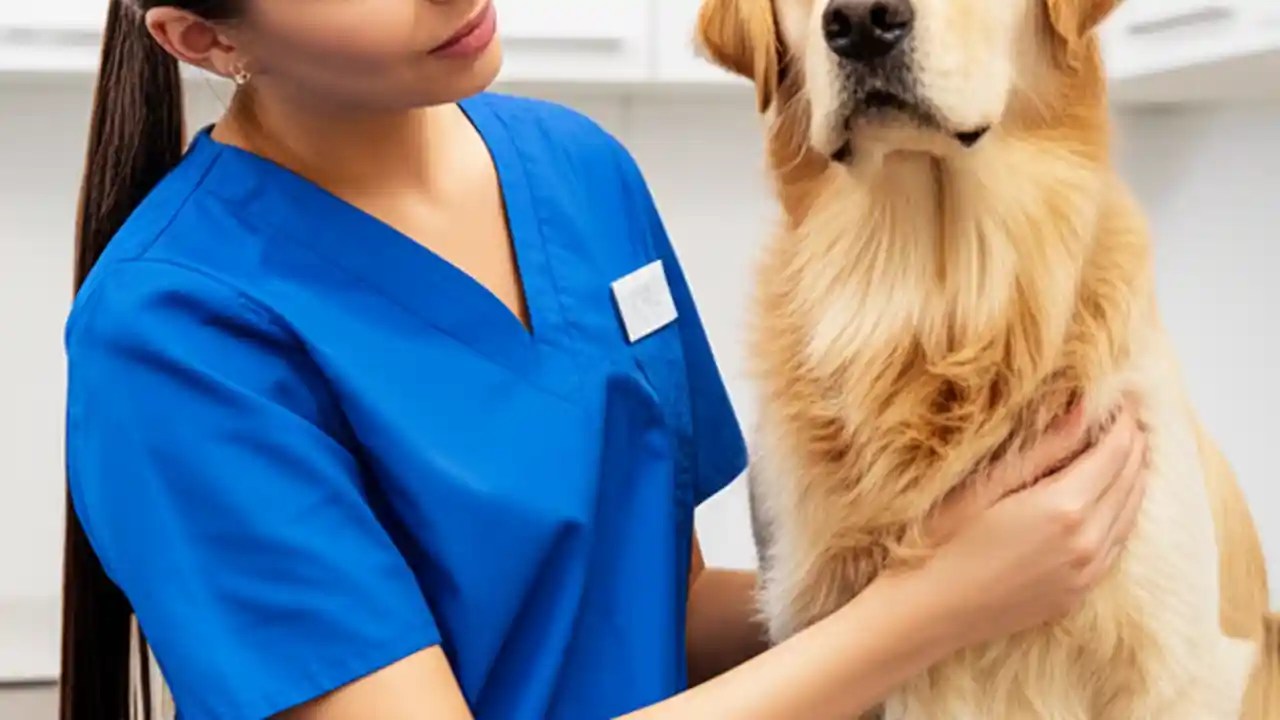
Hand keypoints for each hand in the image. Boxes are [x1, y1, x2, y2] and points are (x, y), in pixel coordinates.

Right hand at [911, 400, 1148, 650]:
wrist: (932, 610)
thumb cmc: (945, 540)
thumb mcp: (988, 485)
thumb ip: (1044, 448)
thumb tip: (1085, 408)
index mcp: (1066, 508)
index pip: (1116, 452)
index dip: (1122, 421)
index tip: (1122, 397)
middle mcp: (1088, 541)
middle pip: (1131, 480)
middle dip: (1133, 444)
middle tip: (1127, 417)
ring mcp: (1088, 572)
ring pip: (1131, 514)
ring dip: (1134, 478)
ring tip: (1127, 450)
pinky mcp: (1080, 592)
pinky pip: (1118, 545)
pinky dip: (1123, 513)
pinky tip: (1112, 499)